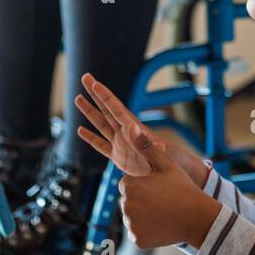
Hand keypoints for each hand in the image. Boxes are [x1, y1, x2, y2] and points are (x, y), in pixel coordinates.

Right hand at [76, 73, 207, 184]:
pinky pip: (101, 146)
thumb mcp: (164, 154)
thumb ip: (151, 144)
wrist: (177, 177)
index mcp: (135, 130)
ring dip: (90, 112)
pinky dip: (91, 138)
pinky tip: (80, 130)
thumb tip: (143, 135)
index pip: (117, 109)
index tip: (94, 82)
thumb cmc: (174, 164)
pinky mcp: (120, 157)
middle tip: (85, 77)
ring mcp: (122, 144)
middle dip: (95, 94)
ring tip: (77, 98)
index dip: (105, 96)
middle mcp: (126, 133)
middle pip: (106, 110)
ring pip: (101, 125)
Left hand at [117, 135, 220, 249]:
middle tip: (163, 201)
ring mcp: (131, 225)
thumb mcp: (165, 164)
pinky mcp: (137, 240)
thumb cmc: (182, 188)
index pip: (128, 184)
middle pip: (129, 201)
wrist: (198, 218)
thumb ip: (145, 146)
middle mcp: (125, 206)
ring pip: (133, 218)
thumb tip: (129, 126)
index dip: (144, 185)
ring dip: (144, 216)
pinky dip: (147, 231)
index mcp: (128, 185)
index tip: (160, 188)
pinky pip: (138, 233)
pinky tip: (162, 225)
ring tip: (163, 213)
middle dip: (142, 201)